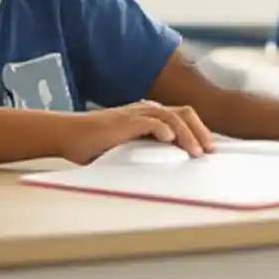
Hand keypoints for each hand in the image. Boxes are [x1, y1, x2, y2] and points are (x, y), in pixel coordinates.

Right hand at [59, 101, 214, 164]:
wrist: (68, 134)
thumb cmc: (94, 144)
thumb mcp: (127, 147)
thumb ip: (146, 150)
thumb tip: (167, 167)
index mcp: (149, 114)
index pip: (182, 116)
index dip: (198, 130)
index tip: (208, 149)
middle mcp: (146, 110)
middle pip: (184, 113)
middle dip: (200, 131)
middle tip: (210, 151)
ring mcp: (135, 114)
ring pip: (171, 118)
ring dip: (187, 135)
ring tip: (195, 151)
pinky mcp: (123, 122)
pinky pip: (149, 121)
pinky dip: (162, 130)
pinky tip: (170, 140)